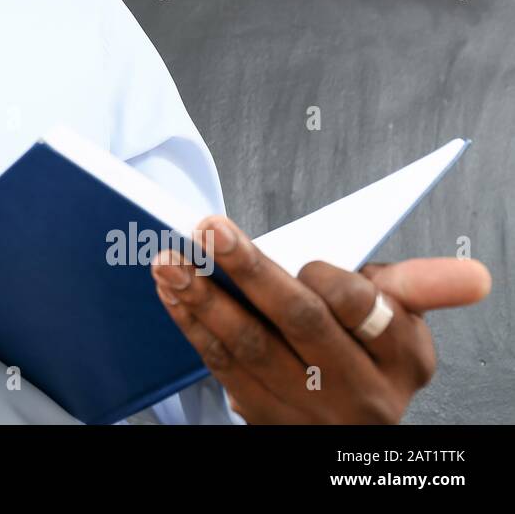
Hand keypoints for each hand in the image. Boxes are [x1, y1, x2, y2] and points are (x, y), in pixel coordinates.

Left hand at [151, 215, 491, 422]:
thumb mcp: (406, 319)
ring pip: (248, 346)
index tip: (306, 256)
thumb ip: (424, 285)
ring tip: (170, 258)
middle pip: (298, 321)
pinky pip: (220, 365)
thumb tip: (476, 275)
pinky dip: (191, 323)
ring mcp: (304, 409)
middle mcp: (354, 390)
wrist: (343, 419)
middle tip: (210, 228)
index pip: (363, 310)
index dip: (332, 281)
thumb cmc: (368, 348)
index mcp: (399, 358)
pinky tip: (172, 290)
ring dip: (202, 298)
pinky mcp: (261, 415)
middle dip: (250, 271)